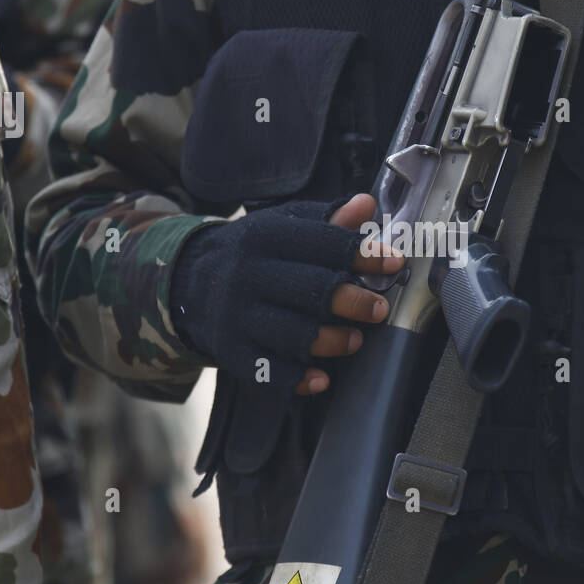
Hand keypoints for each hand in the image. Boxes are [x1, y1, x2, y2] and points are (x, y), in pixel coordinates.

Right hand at [171, 194, 404, 395]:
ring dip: (332, 341)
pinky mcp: (232, 350)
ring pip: (292, 334)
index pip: (321, 243)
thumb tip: (367, 204)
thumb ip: (327, 221)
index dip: (362, 253)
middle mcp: (249, 275)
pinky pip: (267, 372)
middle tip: (379, 309)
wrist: (190, 282)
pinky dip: (298, 379)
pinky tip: (322, 378)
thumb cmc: (253, 253)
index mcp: (265, 237)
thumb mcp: (283, 226)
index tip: (394, 262)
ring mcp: (238, 316)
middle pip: (310, 290)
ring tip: (355, 340)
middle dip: (352, 301)